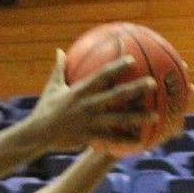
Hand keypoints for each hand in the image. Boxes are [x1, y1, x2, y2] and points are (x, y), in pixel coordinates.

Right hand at [28, 50, 158, 152]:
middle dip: (135, 89)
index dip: (118, 67)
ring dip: (138, 117)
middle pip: (117, 96)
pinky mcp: (90, 137)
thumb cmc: (45, 109)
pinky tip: (141, 141)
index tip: (132, 59)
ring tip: (156, 116)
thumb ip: (58, 68)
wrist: (37, 135)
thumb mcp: (51, 87)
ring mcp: (91, 122)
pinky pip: (111, 139)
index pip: (102, 75)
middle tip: (153, 83)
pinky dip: (126, 140)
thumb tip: (59, 51)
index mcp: (80, 91)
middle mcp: (88, 105)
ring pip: (119, 119)